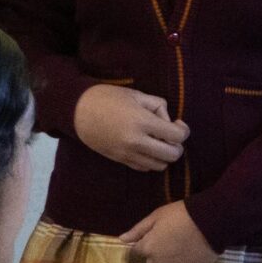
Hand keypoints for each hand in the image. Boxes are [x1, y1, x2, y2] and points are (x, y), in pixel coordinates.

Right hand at [74, 84, 188, 172]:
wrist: (78, 111)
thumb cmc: (108, 97)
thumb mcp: (136, 94)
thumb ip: (158, 106)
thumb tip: (168, 121)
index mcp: (142, 122)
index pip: (177, 136)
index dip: (183, 130)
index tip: (178, 124)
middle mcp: (137, 142)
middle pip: (172, 155)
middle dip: (177, 145)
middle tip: (170, 135)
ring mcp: (128, 154)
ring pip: (159, 165)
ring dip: (164, 155)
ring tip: (157, 142)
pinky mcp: (120, 160)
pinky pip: (144, 168)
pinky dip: (151, 160)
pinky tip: (146, 148)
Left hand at [121, 201, 217, 262]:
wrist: (210, 222)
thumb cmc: (180, 215)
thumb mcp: (156, 216)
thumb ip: (137, 230)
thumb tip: (121, 239)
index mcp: (147, 249)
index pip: (137, 251)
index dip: (145, 242)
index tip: (156, 234)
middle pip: (151, 261)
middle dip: (156, 253)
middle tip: (170, 239)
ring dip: (168, 261)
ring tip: (180, 247)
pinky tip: (190, 253)